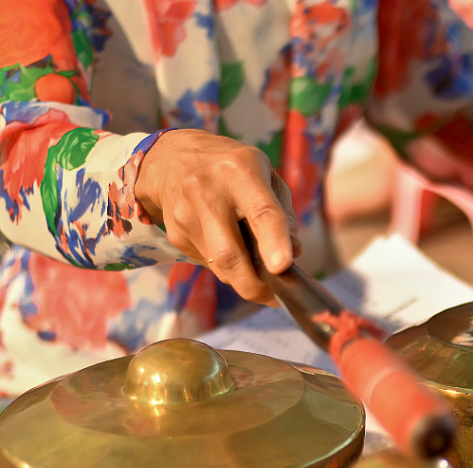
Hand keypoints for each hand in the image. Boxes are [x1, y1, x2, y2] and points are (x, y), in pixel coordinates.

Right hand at [134, 129, 301, 304]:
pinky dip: (226, 267)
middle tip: (274, 297)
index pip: (260, 212)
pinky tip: (230, 248)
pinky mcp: (175, 234)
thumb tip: (293, 254)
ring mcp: (185, 214)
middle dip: (254, 285)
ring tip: (257, 271)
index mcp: (240, 171)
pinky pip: (208, 264)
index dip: (273, 242)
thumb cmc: (232, 169)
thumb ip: (284, 215)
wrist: (172, 159)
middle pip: (230, 253)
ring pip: (219, 266)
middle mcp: (207, 191)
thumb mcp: (266, 176)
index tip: (282, 267)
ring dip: (243, 278)